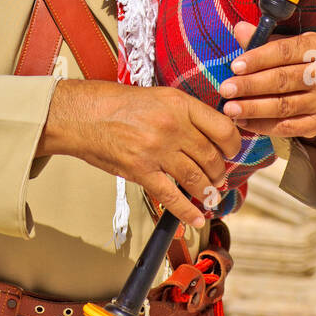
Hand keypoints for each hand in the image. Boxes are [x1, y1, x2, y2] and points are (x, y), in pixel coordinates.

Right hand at [37, 78, 241, 227]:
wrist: (82, 114)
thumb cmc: (117, 104)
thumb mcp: (158, 97)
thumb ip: (184, 113)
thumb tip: (208, 134)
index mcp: (179, 103)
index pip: (223, 128)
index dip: (233, 145)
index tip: (231, 152)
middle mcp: (172, 126)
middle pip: (211, 157)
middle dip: (219, 173)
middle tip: (218, 178)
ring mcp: (156, 150)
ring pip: (196, 178)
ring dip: (207, 191)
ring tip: (209, 196)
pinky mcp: (141, 171)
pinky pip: (172, 197)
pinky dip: (187, 212)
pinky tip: (196, 219)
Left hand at [217, 22, 315, 140]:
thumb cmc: (297, 61)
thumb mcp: (284, 45)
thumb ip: (261, 39)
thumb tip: (239, 29)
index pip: (285, 51)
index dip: (258, 59)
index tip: (235, 66)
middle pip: (283, 79)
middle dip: (251, 85)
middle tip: (226, 89)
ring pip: (285, 106)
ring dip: (253, 108)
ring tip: (230, 108)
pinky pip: (288, 127)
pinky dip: (263, 126)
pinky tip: (243, 122)